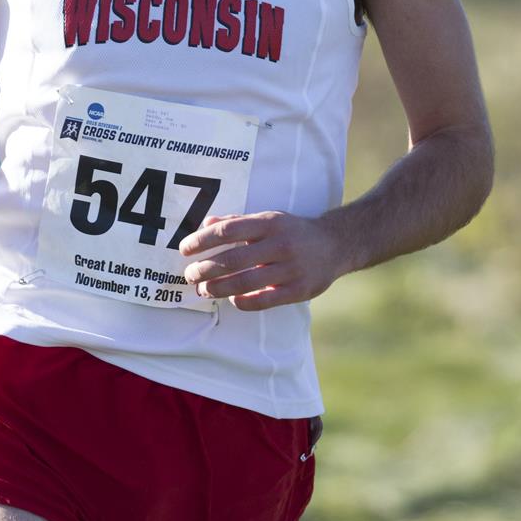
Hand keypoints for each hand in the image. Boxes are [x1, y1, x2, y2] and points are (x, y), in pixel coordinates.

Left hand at [177, 211, 351, 310]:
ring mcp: (291, 268)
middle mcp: (280, 243)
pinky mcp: (299, 290)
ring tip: (204, 290)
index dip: (203, 240)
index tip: (185, 249)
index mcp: (269, 222)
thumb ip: (237, 222)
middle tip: (190, 275)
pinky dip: (245, 302)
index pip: (228, 230)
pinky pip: (265, 300)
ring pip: (246, 282)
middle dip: (206, 269)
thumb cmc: (292, 231)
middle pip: (233, 259)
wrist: (335, 244)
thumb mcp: (268, 219)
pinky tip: (232, 300)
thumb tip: (206, 224)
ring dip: (219, 288)